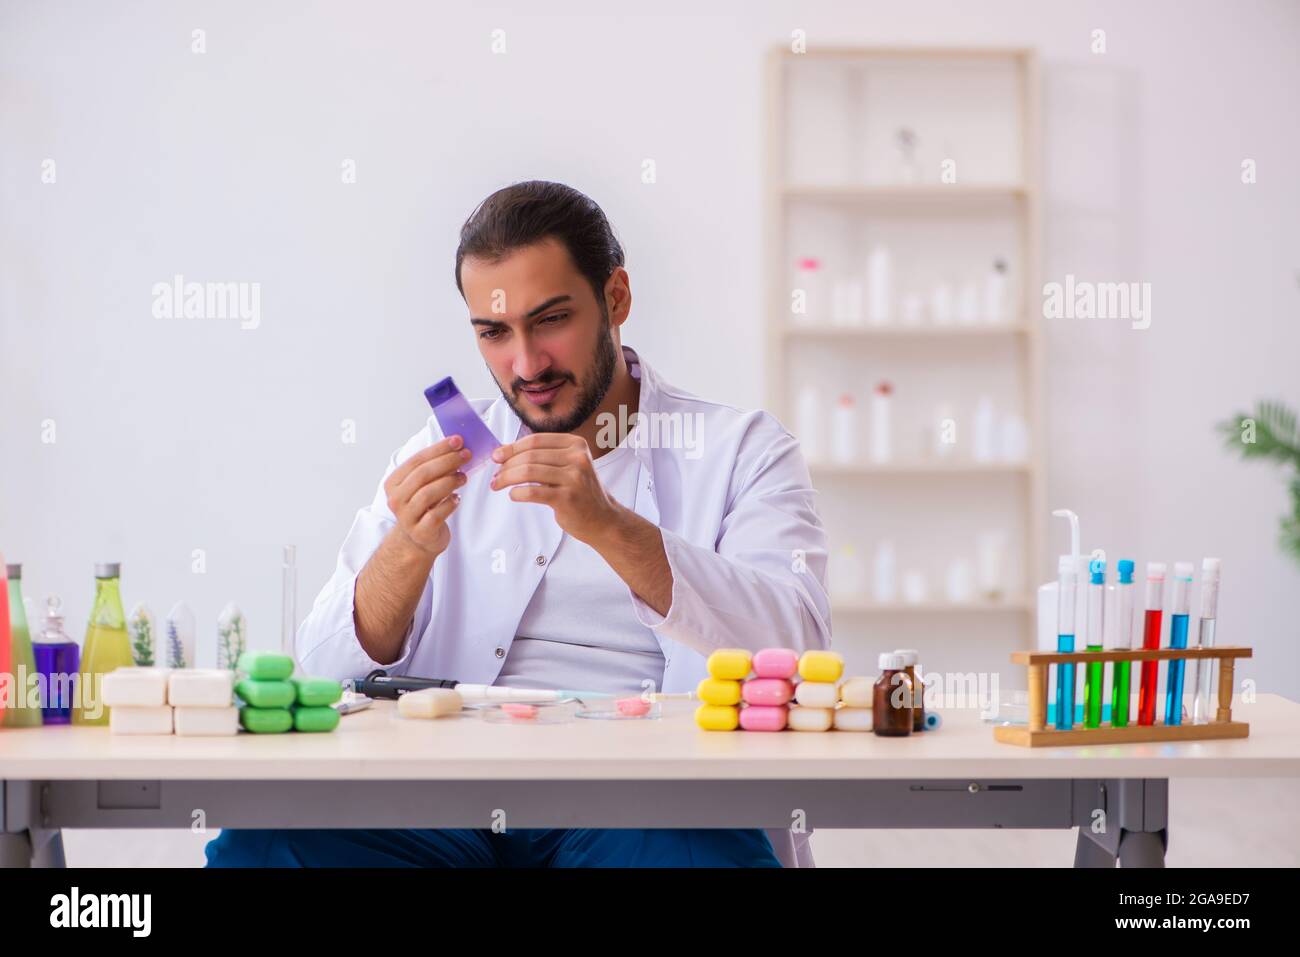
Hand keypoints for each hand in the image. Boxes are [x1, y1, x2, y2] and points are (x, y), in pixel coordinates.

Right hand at [384, 435, 469, 555]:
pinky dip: (450, 503)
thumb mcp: (423, 486)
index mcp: (394, 483)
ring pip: (428, 493)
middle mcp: (396, 499)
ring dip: (450, 481)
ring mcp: (406, 517)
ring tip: (463, 477)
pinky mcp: (420, 532)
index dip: (438, 449)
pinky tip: (457, 498)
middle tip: (466, 455)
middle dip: (447, 462)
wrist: (419, 539)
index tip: (458, 441)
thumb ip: (434, 468)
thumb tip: (456, 446)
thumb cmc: (424, 507)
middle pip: (422, 475)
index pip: (416, 460)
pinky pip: (437, 514)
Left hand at [489, 433, 620, 544]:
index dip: (512, 447)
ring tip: (498, 485)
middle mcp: (577, 458)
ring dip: (507, 478)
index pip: (535, 440)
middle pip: (530, 455)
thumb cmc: (581, 492)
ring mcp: (574, 478)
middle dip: (507, 465)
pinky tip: (514, 495)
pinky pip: (533, 492)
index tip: (497, 456)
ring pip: (529, 472)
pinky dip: (518, 493)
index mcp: (576, 444)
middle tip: (496, 475)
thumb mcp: (569, 466)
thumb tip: (506, 452)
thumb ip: (544, 457)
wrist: (603, 519)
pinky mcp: (567, 498)